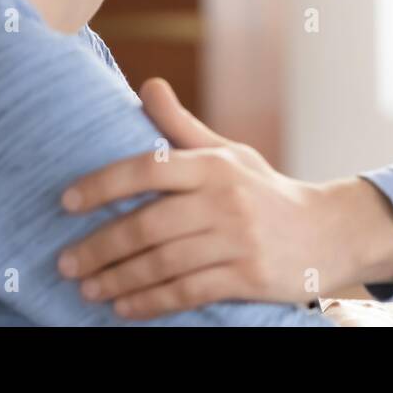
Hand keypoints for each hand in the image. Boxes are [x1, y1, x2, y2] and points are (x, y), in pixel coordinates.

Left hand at [56, 78, 392, 318]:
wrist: (326, 232)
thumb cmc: (265, 191)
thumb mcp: (229, 154)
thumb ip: (182, 127)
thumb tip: (147, 85)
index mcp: (215, 165)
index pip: (149, 169)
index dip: (103, 185)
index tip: (66, 202)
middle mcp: (225, 199)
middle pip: (148, 225)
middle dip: (100, 246)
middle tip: (66, 262)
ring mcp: (237, 239)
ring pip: (162, 263)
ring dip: (118, 279)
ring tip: (88, 287)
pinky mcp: (247, 276)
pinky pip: (187, 292)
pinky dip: (150, 302)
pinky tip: (124, 307)